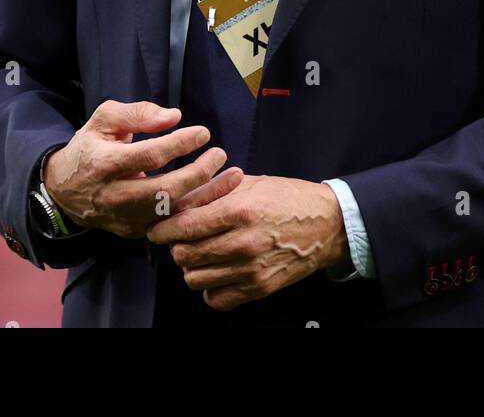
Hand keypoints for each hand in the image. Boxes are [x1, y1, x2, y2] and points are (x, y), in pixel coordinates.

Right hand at [43, 100, 243, 237]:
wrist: (64, 191)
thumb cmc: (90, 148)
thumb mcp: (103, 119)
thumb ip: (137, 113)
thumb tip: (174, 116)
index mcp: (106, 164)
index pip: (150, 155)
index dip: (180, 143)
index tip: (203, 132)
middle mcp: (116, 196)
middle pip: (165, 190)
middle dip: (198, 173)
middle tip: (220, 154)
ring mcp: (126, 218)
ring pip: (172, 213)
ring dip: (207, 196)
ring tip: (233, 177)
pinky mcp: (135, 232)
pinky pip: (172, 225)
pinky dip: (197, 211)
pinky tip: (217, 196)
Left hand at [145, 174, 349, 310]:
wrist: (327, 224)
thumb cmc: (288, 198)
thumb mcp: (250, 183)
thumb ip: (213, 192)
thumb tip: (177, 201)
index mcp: (240, 210)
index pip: (184, 226)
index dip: (162, 229)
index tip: (155, 228)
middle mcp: (243, 242)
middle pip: (184, 254)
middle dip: (175, 246)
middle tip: (181, 239)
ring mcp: (251, 269)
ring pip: (195, 279)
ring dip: (191, 267)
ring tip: (201, 254)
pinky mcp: (259, 288)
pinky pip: (217, 300)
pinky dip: (210, 289)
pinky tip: (217, 272)